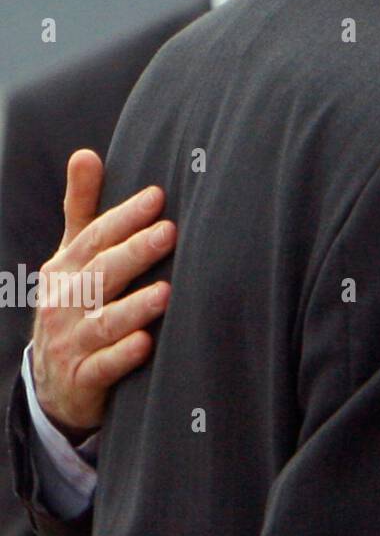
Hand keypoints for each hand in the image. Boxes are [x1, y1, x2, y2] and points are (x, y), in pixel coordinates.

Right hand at [30, 150, 173, 442]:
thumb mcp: (73, 255)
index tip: (157, 196)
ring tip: (166, 293)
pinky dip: (123, 356)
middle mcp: (66, 302)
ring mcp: (72, 342)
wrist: (54, 381)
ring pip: (105, 322)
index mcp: (66, 268)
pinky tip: (146, 345)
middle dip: (134, 253)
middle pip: (102, 274)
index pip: (95, 237)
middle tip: (169, 233)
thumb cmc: (76, 303)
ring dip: (134, 307)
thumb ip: (81, 207)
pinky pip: (104, 368)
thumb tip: (86, 153)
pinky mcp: (84, 378)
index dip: (125, 217)